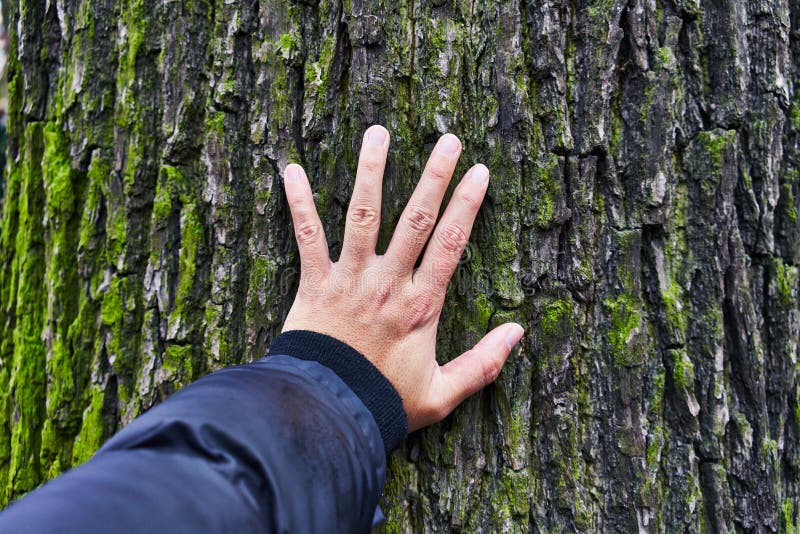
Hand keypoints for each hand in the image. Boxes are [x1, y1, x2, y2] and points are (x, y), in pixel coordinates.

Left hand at [281, 125, 523, 431]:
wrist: (328, 412)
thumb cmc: (384, 402)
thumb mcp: (443, 393)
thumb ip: (484, 364)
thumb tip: (519, 332)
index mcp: (421, 304)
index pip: (450, 244)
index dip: (467, 205)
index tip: (479, 172)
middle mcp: (388, 282)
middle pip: (415, 219)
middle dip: (433, 176)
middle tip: (447, 140)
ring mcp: (350, 278)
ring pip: (364, 215)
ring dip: (371, 171)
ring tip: (378, 133)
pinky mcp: (315, 283)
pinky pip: (307, 237)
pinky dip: (298, 203)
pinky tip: (292, 170)